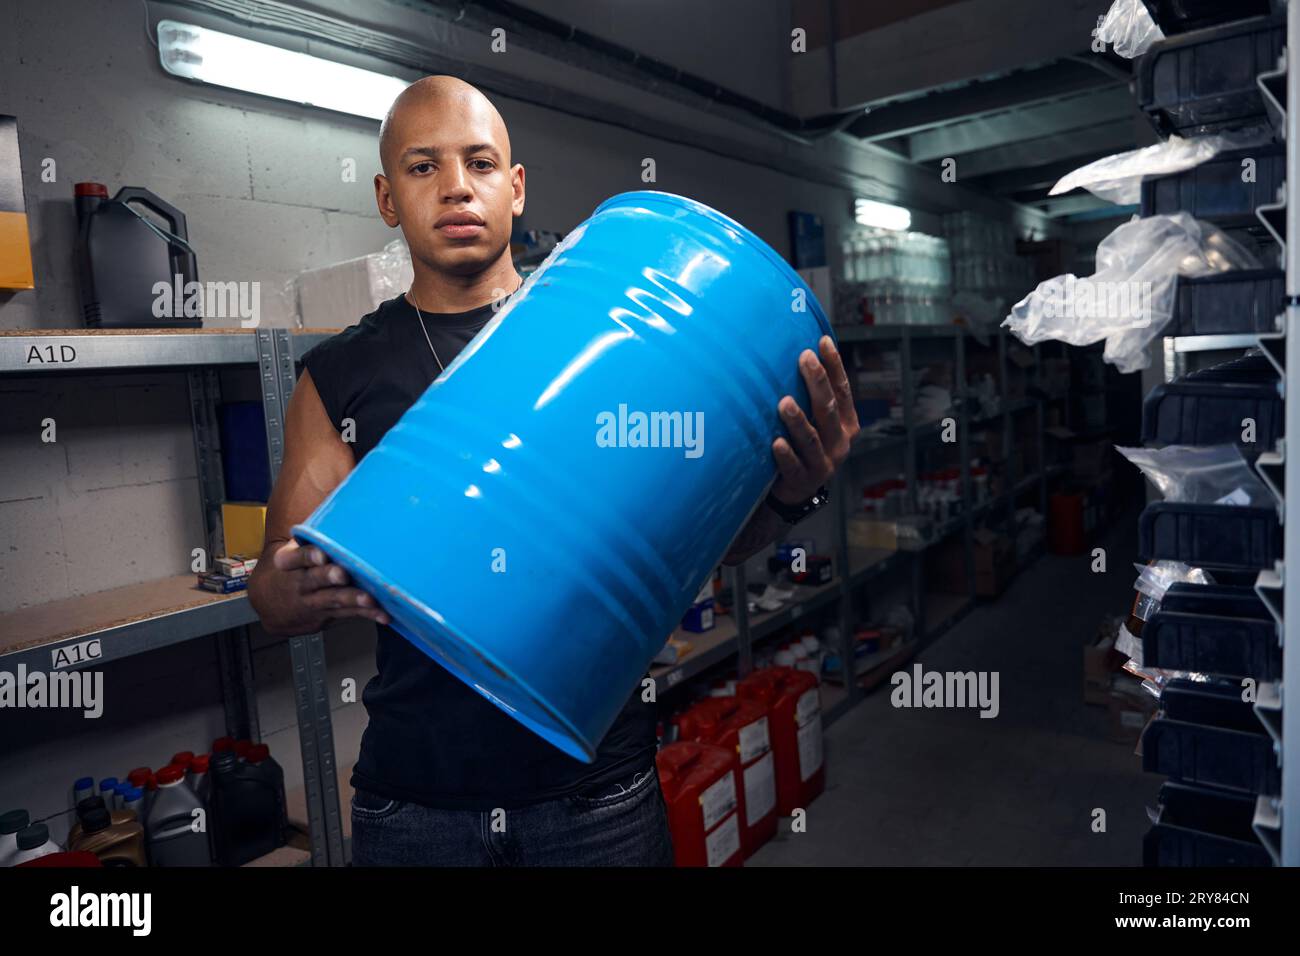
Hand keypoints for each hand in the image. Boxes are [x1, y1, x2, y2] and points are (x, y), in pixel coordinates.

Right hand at [255, 540, 389, 634]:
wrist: (270, 603)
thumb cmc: (292, 568)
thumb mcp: (292, 551)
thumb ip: (313, 537)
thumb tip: (347, 505)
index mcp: (289, 562)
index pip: (297, 556)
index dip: (308, 556)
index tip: (320, 555)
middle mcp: (300, 582)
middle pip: (315, 579)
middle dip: (329, 576)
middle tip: (342, 574)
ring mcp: (312, 601)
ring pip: (333, 599)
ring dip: (352, 599)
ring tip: (369, 599)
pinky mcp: (326, 614)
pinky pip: (347, 614)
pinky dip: (366, 614)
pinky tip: (382, 614)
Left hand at [770, 335, 859, 504]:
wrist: (797, 490)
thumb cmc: (805, 447)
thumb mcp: (817, 422)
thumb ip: (813, 398)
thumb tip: (798, 354)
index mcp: (846, 423)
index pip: (842, 390)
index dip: (834, 366)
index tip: (822, 342)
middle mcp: (839, 442)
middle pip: (828, 409)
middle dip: (817, 382)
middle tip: (804, 359)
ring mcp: (824, 463)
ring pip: (811, 439)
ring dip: (798, 420)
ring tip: (784, 403)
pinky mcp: (804, 480)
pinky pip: (794, 466)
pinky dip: (785, 454)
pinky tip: (776, 442)